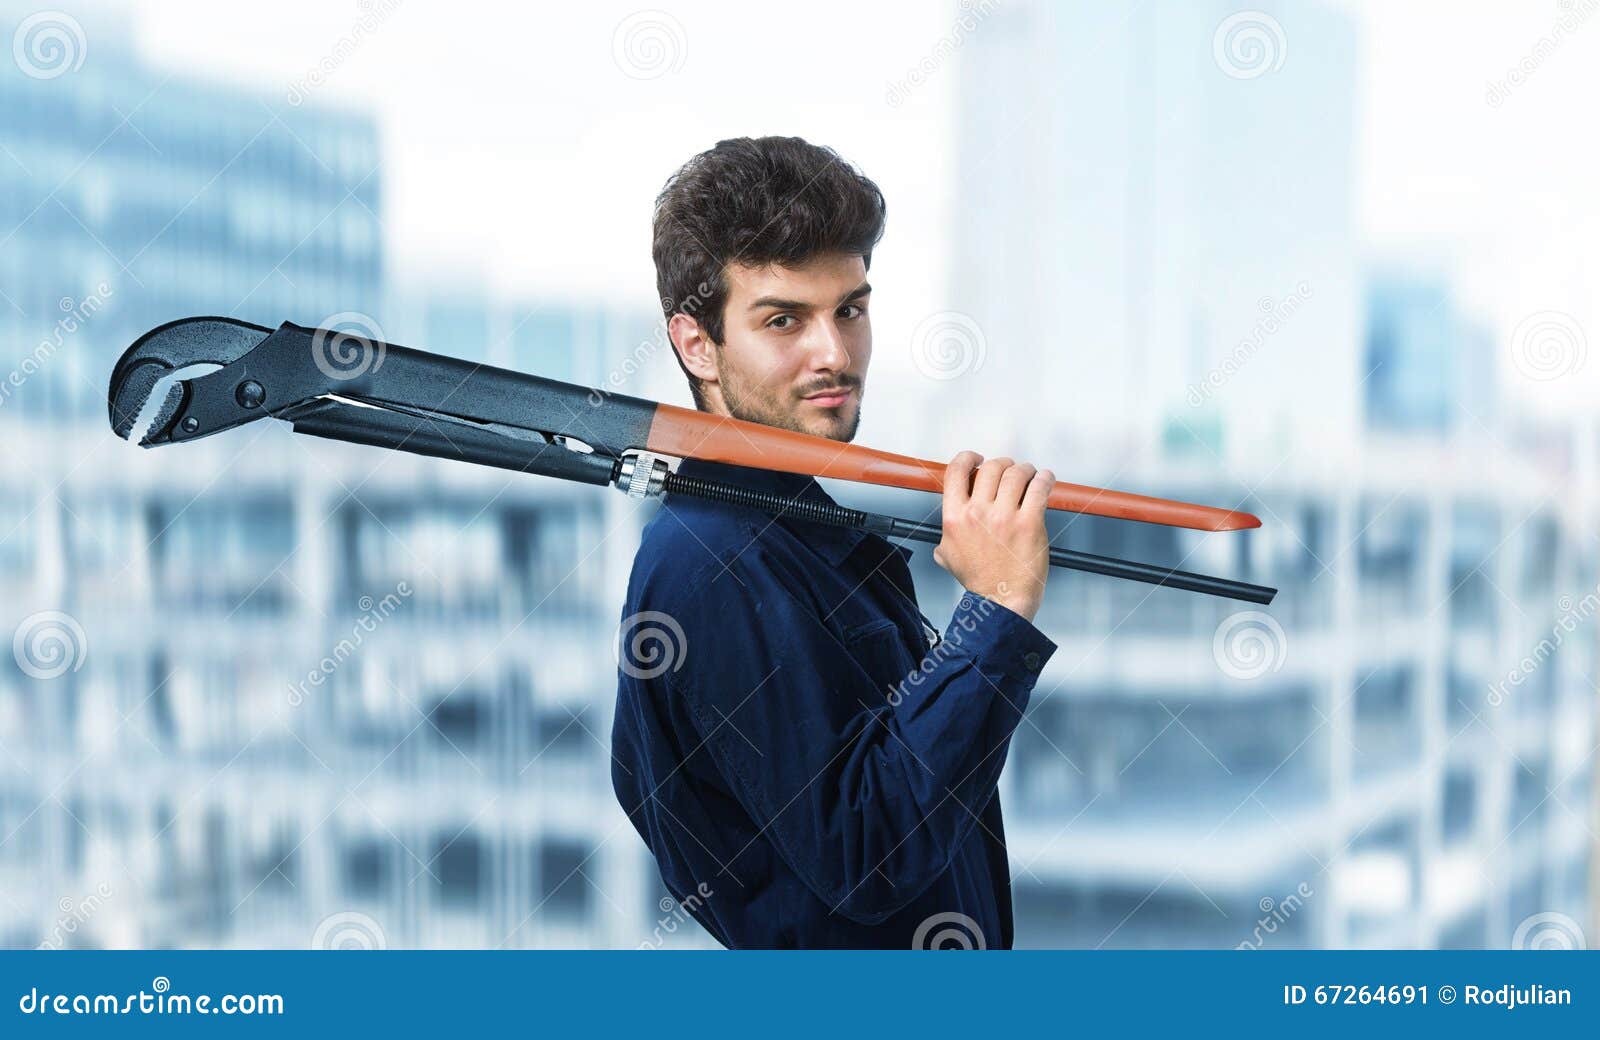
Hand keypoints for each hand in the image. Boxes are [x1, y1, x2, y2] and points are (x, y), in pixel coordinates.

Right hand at [930, 451, 1051, 622]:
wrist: (1001, 601)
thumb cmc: (980, 582)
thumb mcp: (949, 557)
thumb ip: (946, 539)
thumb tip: (945, 535)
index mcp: (955, 518)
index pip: (956, 472)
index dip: (968, 458)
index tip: (977, 459)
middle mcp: (977, 513)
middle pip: (991, 468)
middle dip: (1003, 464)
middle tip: (1010, 470)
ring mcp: (1004, 517)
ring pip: (1015, 473)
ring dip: (1025, 470)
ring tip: (1029, 475)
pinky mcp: (1029, 523)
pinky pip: (1039, 488)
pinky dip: (1044, 479)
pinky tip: (1045, 480)